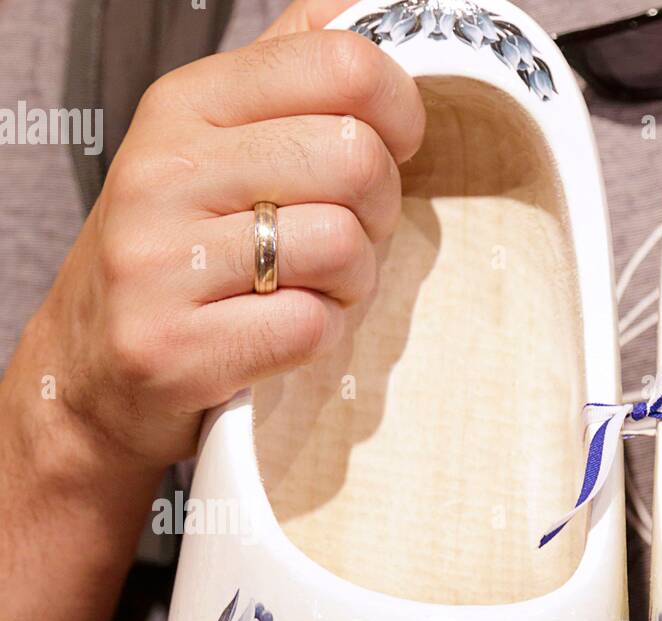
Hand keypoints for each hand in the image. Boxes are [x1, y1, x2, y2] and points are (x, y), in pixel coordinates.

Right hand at [19, 0, 424, 475]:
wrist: (90, 371)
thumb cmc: (178, 256)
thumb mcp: (214, 145)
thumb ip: (286, 75)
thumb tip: (356, 5)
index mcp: (188, 104)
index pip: (342, 64)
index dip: (399, 111)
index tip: (393, 146)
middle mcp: (167, 170)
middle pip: (355, 158)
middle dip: (379, 210)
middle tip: (342, 236)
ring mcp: (162, 261)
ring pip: (341, 245)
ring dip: (352, 283)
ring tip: (307, 287)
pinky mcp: (176, 346)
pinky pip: (310, 327)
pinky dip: (318, 337)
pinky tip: (278, 331)